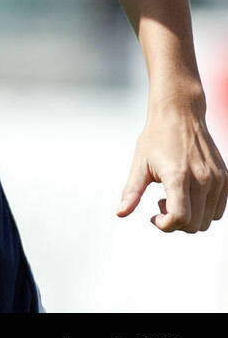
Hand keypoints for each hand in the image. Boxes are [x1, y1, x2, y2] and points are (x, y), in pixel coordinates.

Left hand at [116, 102, 227, 231]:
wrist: (180, 112)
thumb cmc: (156, 137)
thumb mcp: (140, 163)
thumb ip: (132, 191)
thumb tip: (119, 214)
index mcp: (178, 176)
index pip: (179, 218)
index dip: (165, 225)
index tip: (154, 215)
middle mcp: (201, 179)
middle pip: (194, 225)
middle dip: (175, 223)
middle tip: (161, 203)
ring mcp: (216, 179)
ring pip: (208, 221)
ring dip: (190, 218)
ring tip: (174, 196)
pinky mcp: (225, 178)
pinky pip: (218, 210)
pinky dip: (204, 211)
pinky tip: (189, 194)